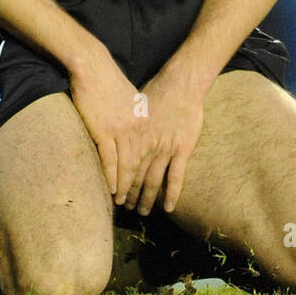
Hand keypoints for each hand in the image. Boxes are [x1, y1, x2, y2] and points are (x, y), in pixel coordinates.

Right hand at [69, 48, 145, 202]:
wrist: (92, 66)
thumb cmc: (108, 81)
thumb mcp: (129, 100)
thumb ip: (134, 119)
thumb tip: (132, 134)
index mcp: (144, 121)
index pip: (147, 154)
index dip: (146, 174)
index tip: (144, 189)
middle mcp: (136, 128)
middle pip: (139, 165)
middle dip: (138, 187)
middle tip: (137, 204)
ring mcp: (120, 130)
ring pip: (126, 166)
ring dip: (124, 187)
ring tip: (122, 202)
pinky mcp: (103, 131)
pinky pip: (110, 160)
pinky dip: (111, 177)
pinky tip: (111, 189)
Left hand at [126, 62, 205, 215]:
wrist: (181, 83)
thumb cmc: (157, 90)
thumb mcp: (135, 107)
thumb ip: (128, 124)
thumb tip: (116, 131)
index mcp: (134, 136)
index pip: (122, 166)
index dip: (117, 182)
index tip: (113, 194)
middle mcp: (147, 145)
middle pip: (135, 176)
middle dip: (129, 194)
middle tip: (124, 208)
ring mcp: (165, 149)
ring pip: (153, 180)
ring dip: (147, 198)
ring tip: (142, 212)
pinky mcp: (182, 149)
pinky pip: (176, 176)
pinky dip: (172, 193)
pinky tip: (167, 208)